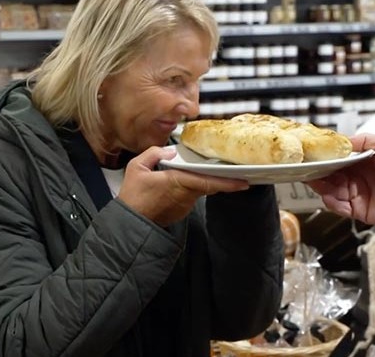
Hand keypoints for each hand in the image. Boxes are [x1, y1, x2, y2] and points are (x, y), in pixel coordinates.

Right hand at [119, 147, 249, 226]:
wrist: (131, 222)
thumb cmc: (133, 197)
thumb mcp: (136, 167)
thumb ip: (154, 153)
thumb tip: (168, 151)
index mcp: (178, 182)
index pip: (209, 181)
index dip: (228, 182)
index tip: (243, 181)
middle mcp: (185, 195)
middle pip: (209, 184)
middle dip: (222, 179)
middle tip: (235, 172)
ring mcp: (184, 205)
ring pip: (200, 190)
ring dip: (203, 181)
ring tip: (205, 171)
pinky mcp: (181, 211)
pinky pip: (191, 196)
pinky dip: (192, 188)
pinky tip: (184, 183)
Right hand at [306, 134, 374, 227]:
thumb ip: (362, 141)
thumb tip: (339, 141)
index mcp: (361, 162)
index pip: (336, 161)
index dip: (323, 159)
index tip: (311, 156)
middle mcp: (357, 178)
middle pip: (329, 177)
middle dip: (317, 174)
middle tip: (307, 171)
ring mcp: (358, 195)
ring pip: (331, 192)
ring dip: (322, 188)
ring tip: (318, 183)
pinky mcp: (361, 211)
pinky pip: (340, 208)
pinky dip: (332, 203)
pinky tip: (332, 197)